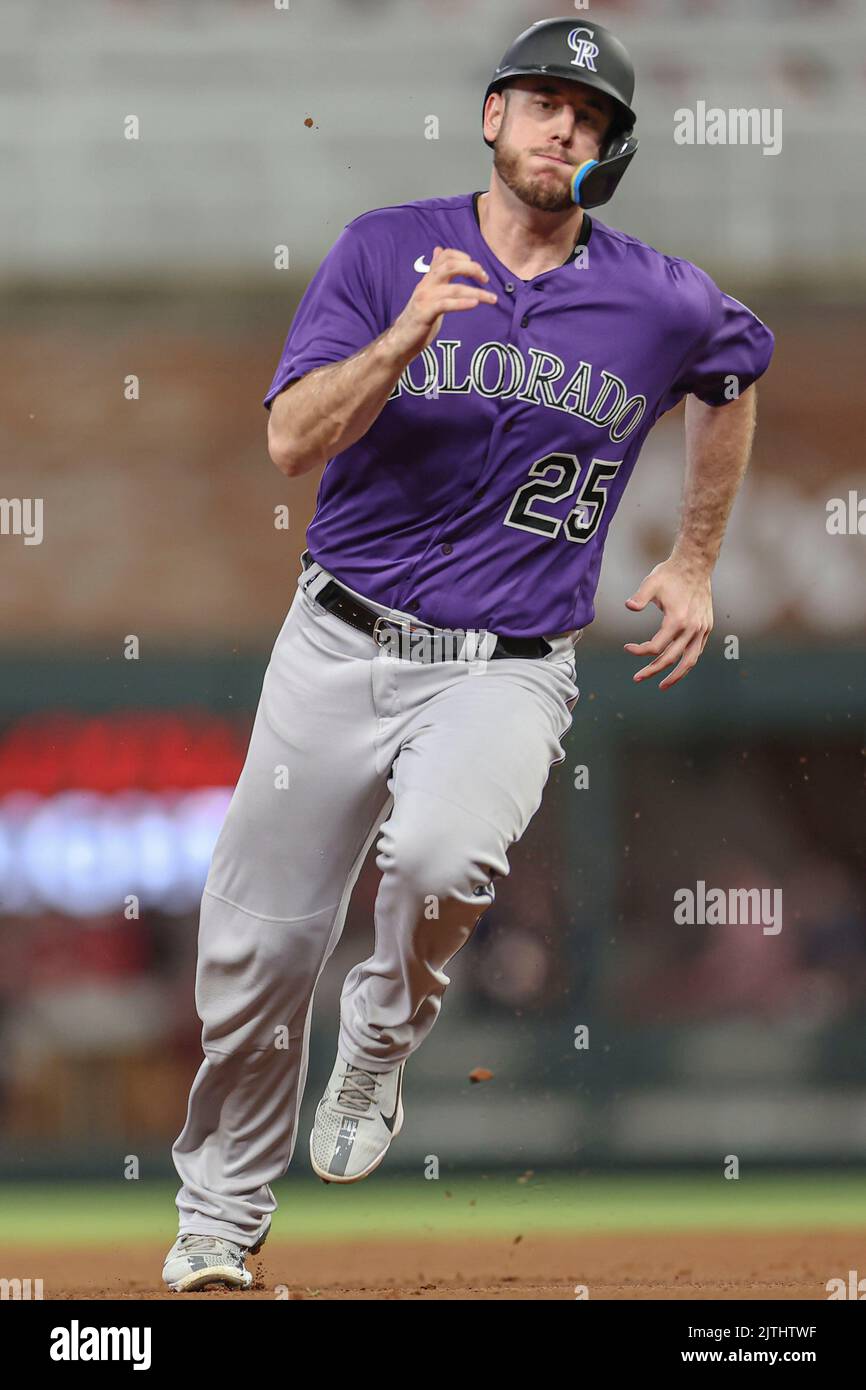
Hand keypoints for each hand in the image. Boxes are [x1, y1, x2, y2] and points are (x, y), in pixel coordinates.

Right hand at [385, 247, 496, 363]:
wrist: (400, 340)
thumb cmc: (418, 316)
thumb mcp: (429, 291)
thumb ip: (436, 273)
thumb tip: (438, 250)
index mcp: (428, 279)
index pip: (445, 255)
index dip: (463, 257)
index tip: (478, 268)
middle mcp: (426, 285)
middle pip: (450, 265)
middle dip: (472, 268)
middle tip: (485, 279)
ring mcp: (425, 299)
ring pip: (454, 288)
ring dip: (476, 292)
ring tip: (492, 299)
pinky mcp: (425, 314)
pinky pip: (445, 305)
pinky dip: (462, 303)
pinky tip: (475, 304)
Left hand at [623, 557, 712, 689]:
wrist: (695, 564)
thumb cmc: (670, 574)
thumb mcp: (651, 583)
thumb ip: (640, 597)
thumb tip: (628, 607)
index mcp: (677, 619)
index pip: (656, 646)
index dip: (639, 651)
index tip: (627, 648)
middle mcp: (692, 628)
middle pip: (671, 658)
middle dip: (653, 670)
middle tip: (637, 678)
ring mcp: (701, 629)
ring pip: (689, 660)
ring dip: (676, 676)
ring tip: (663, 686)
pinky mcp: (707, 627)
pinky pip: (697, 651)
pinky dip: (687, 662)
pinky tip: (677, 668)